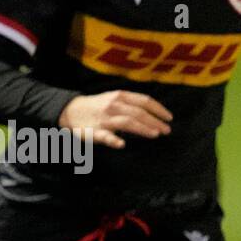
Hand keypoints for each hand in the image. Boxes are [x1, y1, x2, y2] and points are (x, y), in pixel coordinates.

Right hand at [58, 90, 172, 149]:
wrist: (70, 111)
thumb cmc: (99, 106)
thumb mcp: (116, 98)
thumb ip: (134, 104)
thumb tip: (156, 113)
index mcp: (120, 96)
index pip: (144, 101)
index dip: (158, 109)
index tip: (169, 118)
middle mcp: (113, 105)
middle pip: (138, 113)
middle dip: (155, 121)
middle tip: (167, 131)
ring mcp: (104, 119)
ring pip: (126, 122)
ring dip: (142, 128)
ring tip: (155, 134)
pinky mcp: (94, 132)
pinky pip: (104, 136)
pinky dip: (113, 140)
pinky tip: (122, 144)